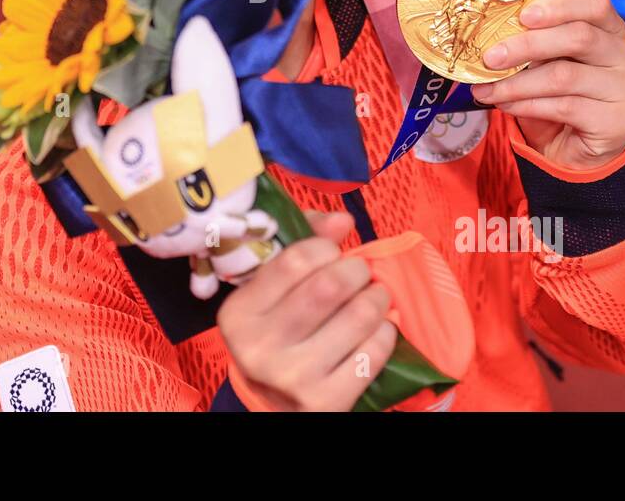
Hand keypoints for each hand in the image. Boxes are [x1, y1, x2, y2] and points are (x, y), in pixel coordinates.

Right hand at [217, 210, 395, 410]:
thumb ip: (303, 243)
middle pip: (329, 286)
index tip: (333, 251)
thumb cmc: (275, 329)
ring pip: (357, 317)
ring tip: (374, 296)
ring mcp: (293, 378)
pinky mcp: (326, 402)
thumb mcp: (271, 289)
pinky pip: (373, 353)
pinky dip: (385, 332)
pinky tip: (378, 327)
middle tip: (360, 272)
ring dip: (377, 298)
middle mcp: (260, 347)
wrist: (272, 403)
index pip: (294, 260)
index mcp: (239, 313)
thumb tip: (343, 221)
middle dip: (356, 270)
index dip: (325, 247)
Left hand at [469, 0, 624, 171]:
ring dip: (517, 83)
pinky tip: (505, 105)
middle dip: (527, 45)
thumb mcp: (548, 63)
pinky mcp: (618, 122)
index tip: (523, 15)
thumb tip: (493, 36)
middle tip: (490, 57)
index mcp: (612, 31)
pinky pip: (564, 107)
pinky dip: (526, 105)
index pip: (595, 4)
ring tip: (487, 89)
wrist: (575, 150)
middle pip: (579, 37)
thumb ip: (536, 43)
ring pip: (564, 76)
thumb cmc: (559, 96)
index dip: (559, 6)